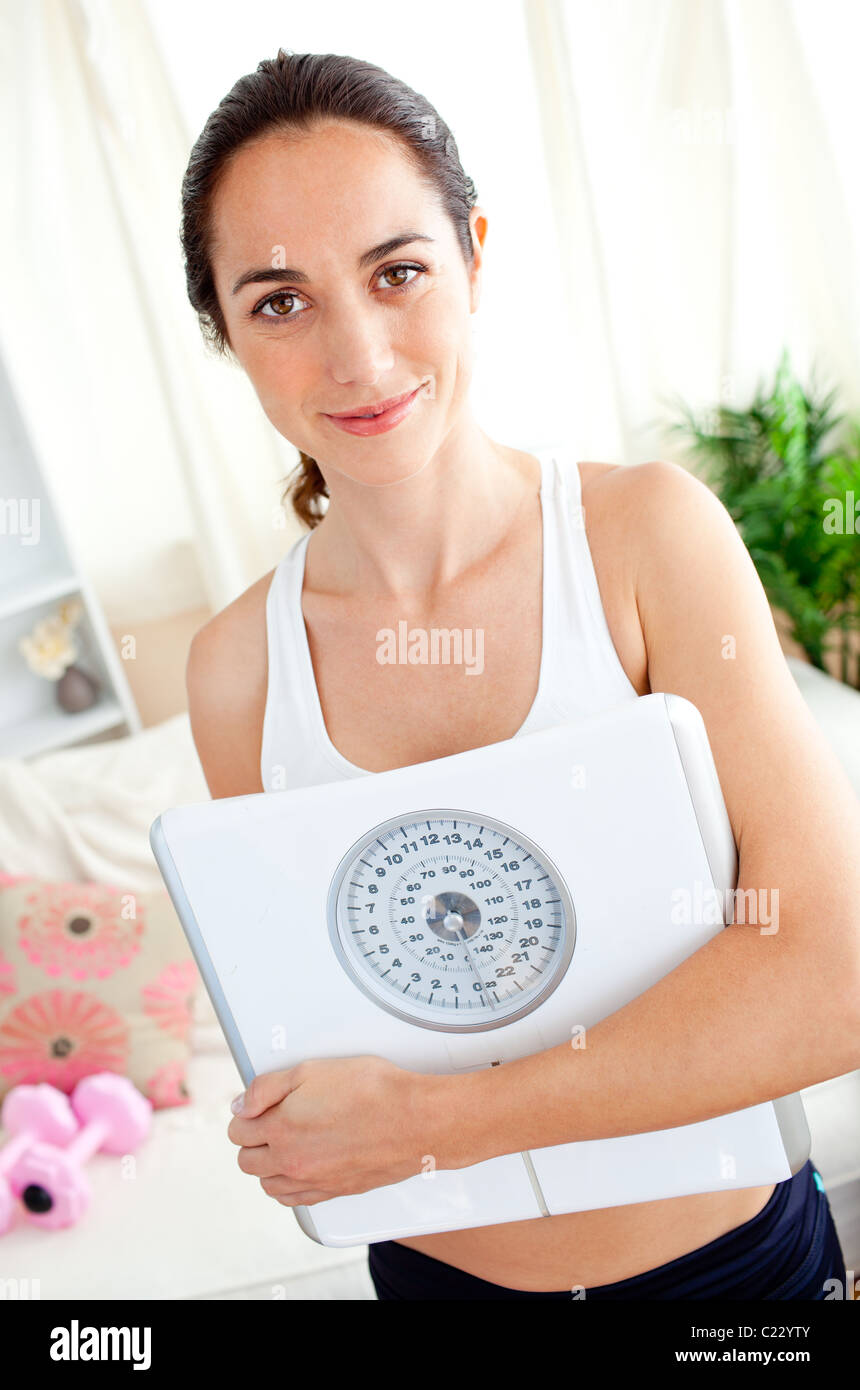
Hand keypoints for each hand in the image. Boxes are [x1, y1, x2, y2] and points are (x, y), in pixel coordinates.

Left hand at [226, 1055, 453, 1206]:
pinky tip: (299, 1167)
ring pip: (268, 1184)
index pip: (238, 1130)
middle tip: (268, 1121)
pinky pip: (293, 1200)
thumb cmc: (370, 1090)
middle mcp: (291, 1162)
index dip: (245, 1113)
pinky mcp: (333, 1192)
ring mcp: (312, 1181)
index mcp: (281, 1129)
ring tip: (285, 1142)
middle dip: (251, 1139)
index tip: (255, 1105)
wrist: (413, 1120)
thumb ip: (266, 1088)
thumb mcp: (311, 1070)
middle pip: (247, 1161)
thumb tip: (241, 1104)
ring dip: (268, 1165)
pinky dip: (288, 1185)